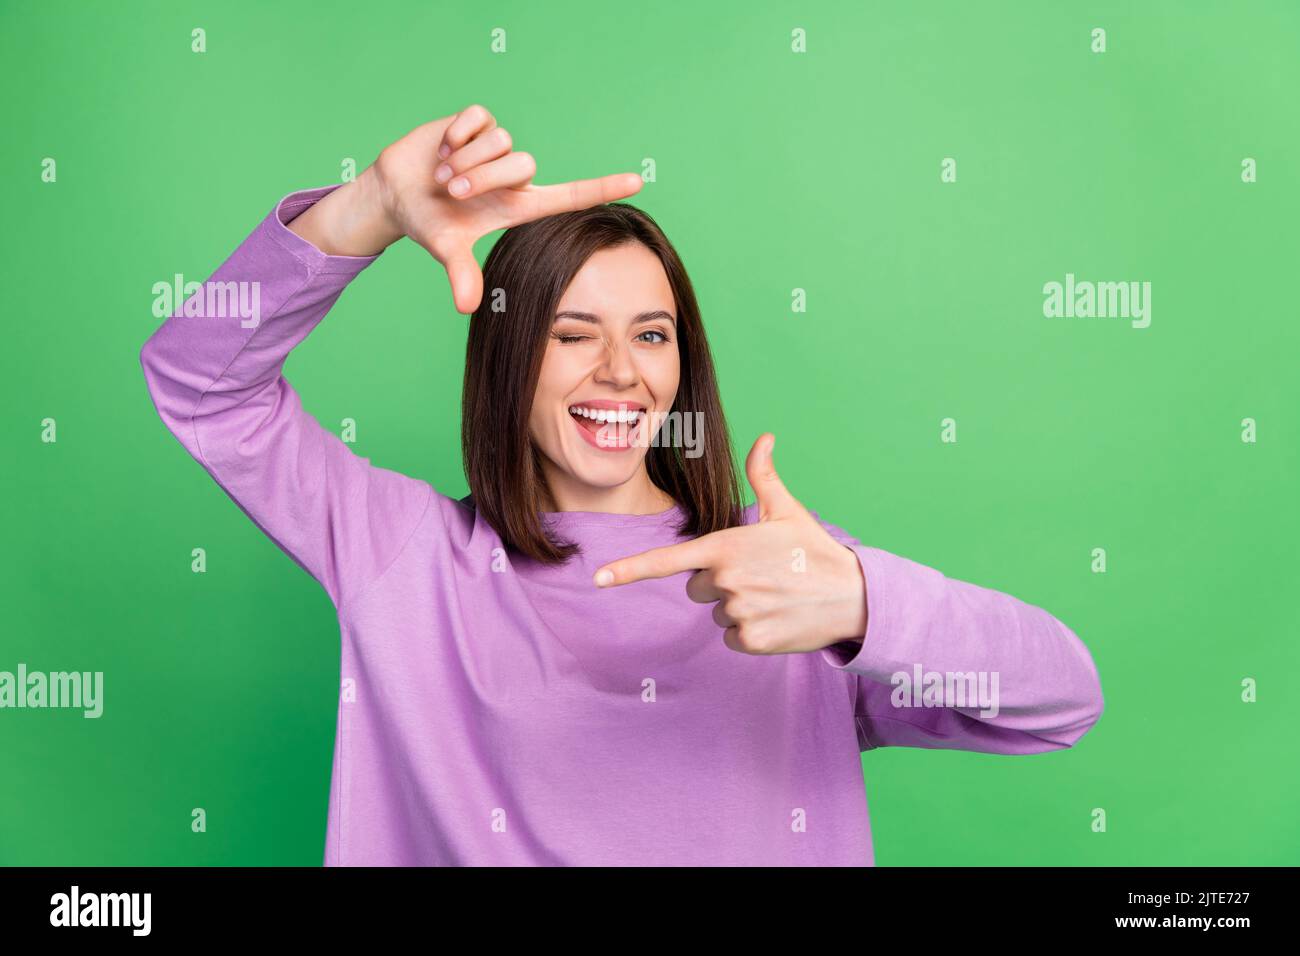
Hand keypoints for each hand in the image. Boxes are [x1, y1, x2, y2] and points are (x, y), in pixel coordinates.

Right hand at [288, 104, 642, 312]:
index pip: (571, 195)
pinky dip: (457, 134)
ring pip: (500, 141)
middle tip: (452, 190)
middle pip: (523, 164)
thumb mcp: (446, 248)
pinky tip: (442, 147)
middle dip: (482, 178)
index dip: (603, 188)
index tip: (639, 181)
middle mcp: (513, 174)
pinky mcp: (476, 121)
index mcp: (518, 205)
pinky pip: (478, 118)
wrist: (395, 192)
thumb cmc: (429, 223)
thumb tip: (466, 307)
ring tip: (442, 174)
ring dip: (465, 160)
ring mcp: (496, 146)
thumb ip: (461, 273)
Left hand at [593, 434, 869, 654]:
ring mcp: (738, 611)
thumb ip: (763, 476)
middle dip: (720, 583)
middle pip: (697, 588)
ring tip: (774, 596)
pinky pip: (732, 638)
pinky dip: (751, 633)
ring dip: (739, 608)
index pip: (667, 560)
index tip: (597, 579)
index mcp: (726, 545)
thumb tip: (764, 437)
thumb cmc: (815, 550)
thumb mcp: (787, 510)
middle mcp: (727, 579)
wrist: (854, 595)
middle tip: (760, 576)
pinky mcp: (752, 639)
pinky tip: (777, 617)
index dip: (628, 570)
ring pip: (717, 614)